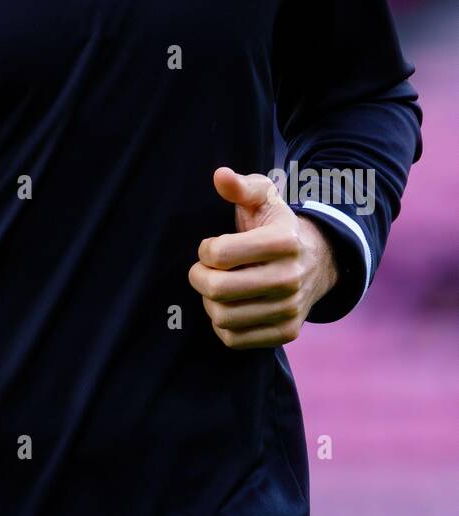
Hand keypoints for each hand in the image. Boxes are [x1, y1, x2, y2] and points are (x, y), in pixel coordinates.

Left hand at [188, 167, 339, 349]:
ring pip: (223, 317)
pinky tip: (229, 305)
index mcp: (283, 241)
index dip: (205, 249)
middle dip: (199, 277)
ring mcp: (290, 308)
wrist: (317, 259)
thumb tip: (220, 176)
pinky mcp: (287, 332)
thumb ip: (241, 186)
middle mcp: (290, 277)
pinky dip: (223, 325)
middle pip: (217, 289)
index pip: (219, 254)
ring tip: (217, 287)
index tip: (211, 247)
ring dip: (210, 302)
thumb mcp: (264, 196)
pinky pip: (235, 339)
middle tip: (203, 270)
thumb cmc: (277, 224)